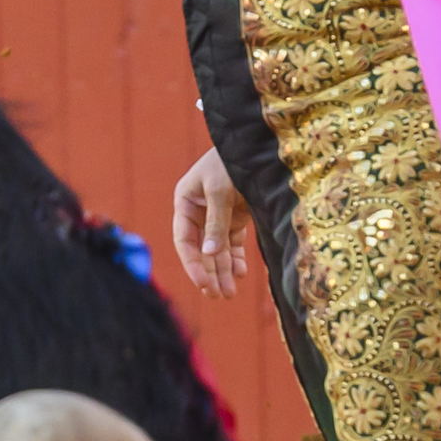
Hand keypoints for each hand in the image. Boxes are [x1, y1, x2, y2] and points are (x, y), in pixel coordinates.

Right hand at [172, 146, 250, 298]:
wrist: (255, 143)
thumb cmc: (231, 161)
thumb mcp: (221, 190)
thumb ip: (216, 223)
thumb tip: (209, 255)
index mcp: (185, 202)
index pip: (185, 240)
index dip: (193, 264)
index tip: (203, 283)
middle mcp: (198, 211)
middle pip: (202, 250)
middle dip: (210, 273)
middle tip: (219, 296)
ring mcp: (218, 215)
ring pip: (217, 250)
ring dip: (223, 272)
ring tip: (229, 294)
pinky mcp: (236, 217)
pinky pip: (232, 243)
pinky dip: (236, 259)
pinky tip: (239, 274)